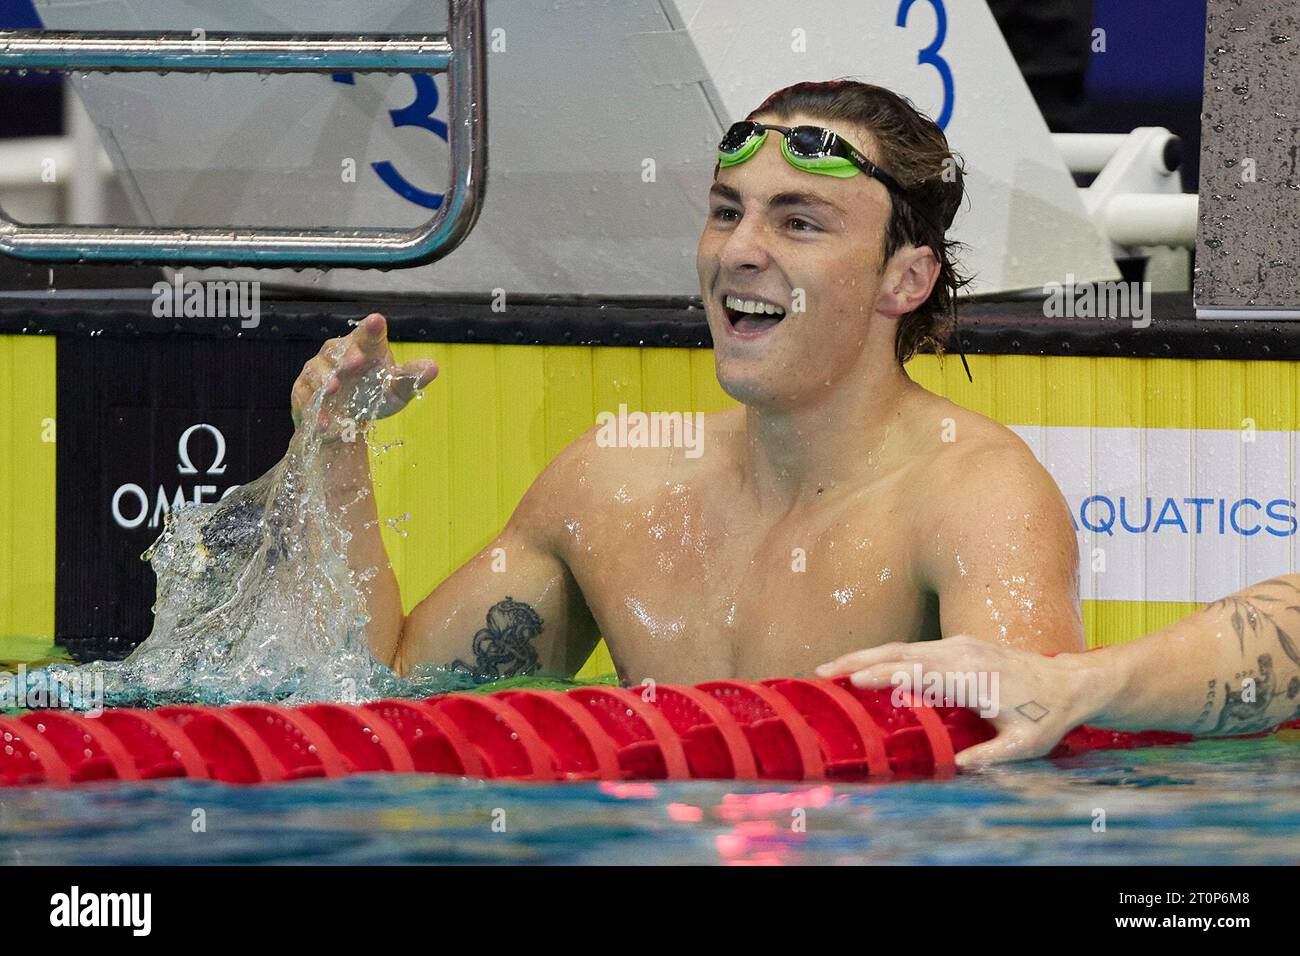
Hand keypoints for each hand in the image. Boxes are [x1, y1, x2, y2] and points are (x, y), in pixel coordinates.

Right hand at [290, 313, 437, 437]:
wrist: (346, 424)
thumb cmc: (373, 397)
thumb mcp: (397, 391)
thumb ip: (411, 378)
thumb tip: (433, 367)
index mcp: (364, 349)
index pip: (368, 336)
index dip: (371, 329)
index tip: (377, 320)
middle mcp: (337, 355)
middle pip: (337, 349)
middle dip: (346, 355)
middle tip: (356, 361)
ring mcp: (317, 372)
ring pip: (317, 370)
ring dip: (325, 379)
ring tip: (334, 389)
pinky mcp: (303, 393)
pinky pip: (306, 399)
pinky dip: (315, 410)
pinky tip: (326, 422)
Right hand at [816, 634, 1111, 766]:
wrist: (1070, 682)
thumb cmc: (1046, 716)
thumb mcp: (1025, 744)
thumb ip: (992, 755)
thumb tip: (957, 766)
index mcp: (974, 676)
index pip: (919, 673)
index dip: (885, 676)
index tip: (854, 682)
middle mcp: (962, 653)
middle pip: (900, 653)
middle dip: (858, 661)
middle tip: (822, 673)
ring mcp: (958, 645)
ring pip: (902, 648)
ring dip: (864, 656)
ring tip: (830, 669)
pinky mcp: (957, 645)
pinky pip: (913, 649)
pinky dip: (883, 655)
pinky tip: (863, 666)